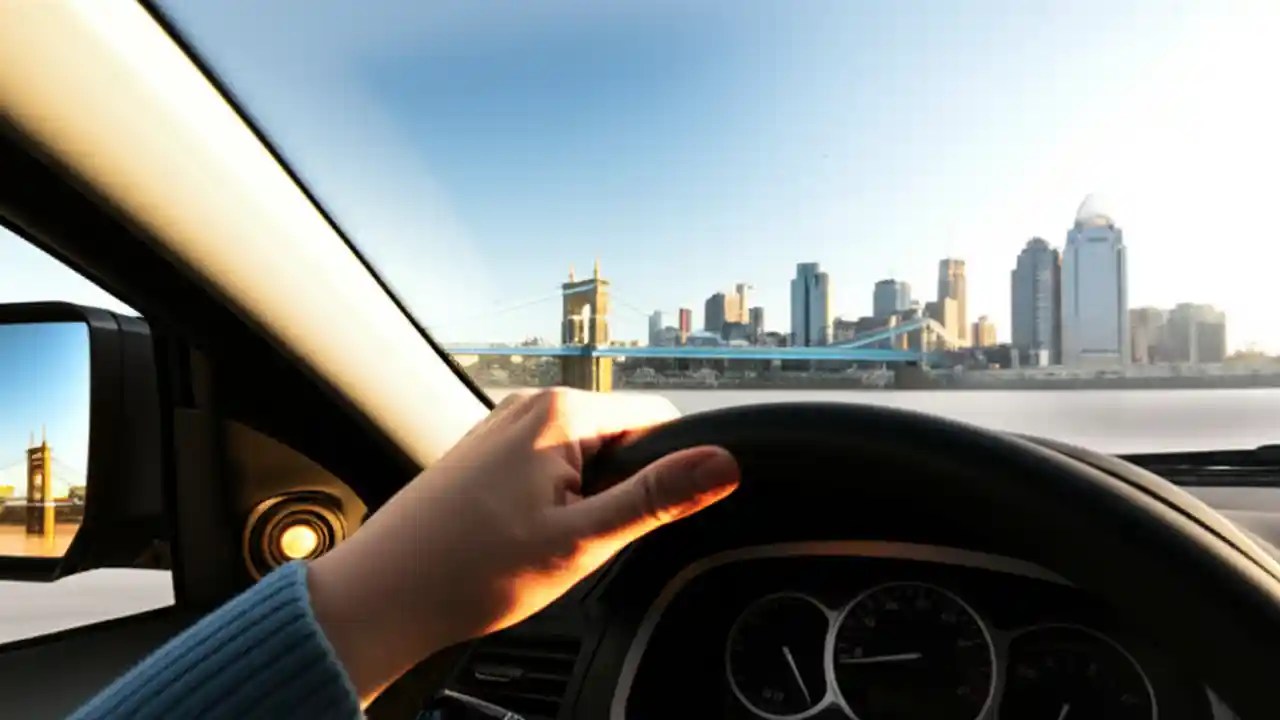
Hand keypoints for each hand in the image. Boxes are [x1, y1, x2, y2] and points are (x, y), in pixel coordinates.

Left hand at [307, 388, 740, 702]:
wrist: (383, 594)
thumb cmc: (470, 570)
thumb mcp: (581, 540)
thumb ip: (656, 498)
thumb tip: (723, 464)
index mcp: (562, 413)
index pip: (659, 420)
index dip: (669, 472)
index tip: (652, 517)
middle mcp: (531, 406)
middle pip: (620, 436)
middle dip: (622, 488)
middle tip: (588, 541)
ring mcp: (503, 426)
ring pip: (583, 454)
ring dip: (587, 497)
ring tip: (549, 543)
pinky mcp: (485, 452)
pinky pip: (548, 464)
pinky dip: (554, 499)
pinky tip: (525, 537)